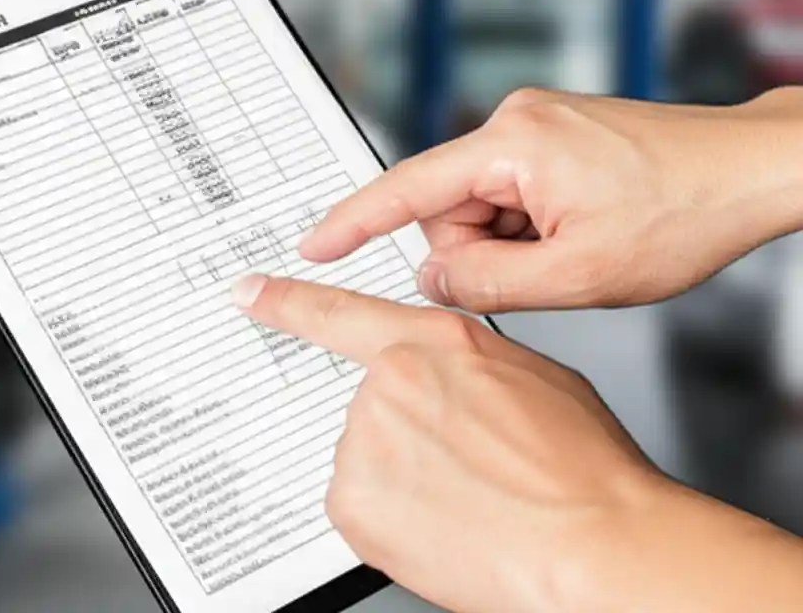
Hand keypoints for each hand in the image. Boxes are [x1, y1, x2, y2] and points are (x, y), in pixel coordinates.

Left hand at [234, 273, 802, 612]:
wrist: (592, 547)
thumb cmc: (582, 471)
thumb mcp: (535, 379)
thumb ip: (467, 364)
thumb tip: (449, 379)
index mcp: (433, 344)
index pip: (337, 314)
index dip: (286, 302)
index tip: (248, 293)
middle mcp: (387, 384)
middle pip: (370, 407)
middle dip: (407, 434)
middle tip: (466, 467)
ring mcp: (362, 442)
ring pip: (368, 460)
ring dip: (403, 479)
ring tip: (468, 501)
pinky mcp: (351, 501)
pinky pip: (361, 505)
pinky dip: (393, 519)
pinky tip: (443, 525)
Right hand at [300, 87, 802, 311]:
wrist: (752, 173)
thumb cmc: (686, 211)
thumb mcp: (580, 274)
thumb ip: (488, 285)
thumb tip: (432, 281)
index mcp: (513, 144)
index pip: (406, 190)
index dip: (353, 223)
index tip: (313, 248)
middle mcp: (516, 123)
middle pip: (449, 210)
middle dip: (482, 252)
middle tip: (544, 270)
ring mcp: (535, 127)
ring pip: (481, 209)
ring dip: (514, 243)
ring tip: (576, 248)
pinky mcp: (552, 138)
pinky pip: (510, 195)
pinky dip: (531, 227)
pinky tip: (579, 232)